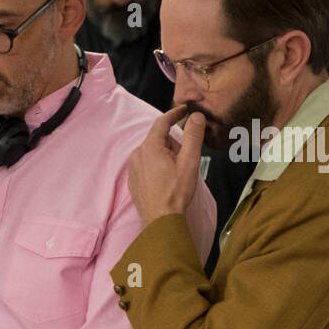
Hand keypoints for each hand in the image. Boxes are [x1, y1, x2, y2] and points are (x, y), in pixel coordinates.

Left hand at [126, 106, 204, 226]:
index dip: (175, 113)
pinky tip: (166, 181)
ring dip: (166, 156)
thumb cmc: (175, 192)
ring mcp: (133, 168)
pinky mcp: (132, 179)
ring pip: (152, 152)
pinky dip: (157, 167)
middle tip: (184, 160)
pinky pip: (146, 165)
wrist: (160, 219)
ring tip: (175, 174)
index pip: (162, 122)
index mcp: (150, 147)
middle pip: (158, 139)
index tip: (184, 109)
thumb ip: (193, 136)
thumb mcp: (190, 161)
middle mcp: (137, 155)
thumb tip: (196, 117)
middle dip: (173, 144)